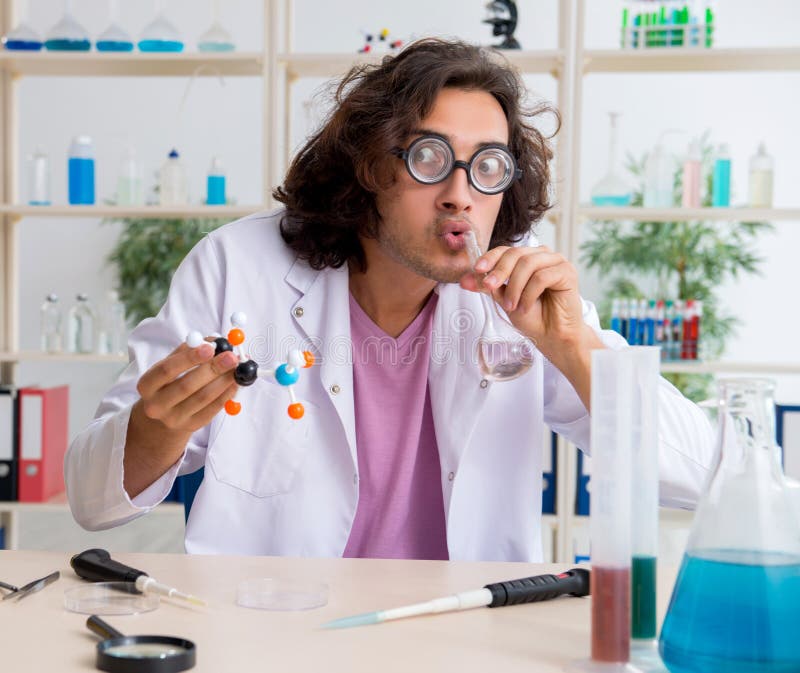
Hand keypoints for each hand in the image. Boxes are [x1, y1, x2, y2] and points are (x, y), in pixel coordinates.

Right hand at [135, 340, 238, 431]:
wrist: (166, 413)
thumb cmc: (171, 380)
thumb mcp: (172, 363)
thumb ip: (190, 349)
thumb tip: (216, 341)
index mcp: (147, 385)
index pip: (167, 370)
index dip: (189, 358)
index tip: (210, 348)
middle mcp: (156, 405)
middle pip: (186, 386)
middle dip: (212, 369)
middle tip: (231, 357)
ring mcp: (174, 419)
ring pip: (202, 398)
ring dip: (223, 381)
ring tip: (237, 368)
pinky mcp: (192, 426)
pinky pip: (212, 409)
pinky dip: (227, 394)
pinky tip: (235, 382)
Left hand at [459, 245, 591, 363]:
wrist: (551, 336)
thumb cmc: (531, 317)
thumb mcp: (503, 299)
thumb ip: (487, 287)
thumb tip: (464, 280)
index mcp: (527, 257)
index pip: (506, 250)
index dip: (490, 258)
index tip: (477, 269)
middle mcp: (542, 255)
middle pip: (516, 253)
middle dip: (500, 271)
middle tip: (489, 287)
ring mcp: (557, 262)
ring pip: (528, 263)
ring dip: (515, 287)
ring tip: (510, 306)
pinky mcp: (567, 272)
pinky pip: (542, 277)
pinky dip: (529, 294)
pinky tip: (526, 307)